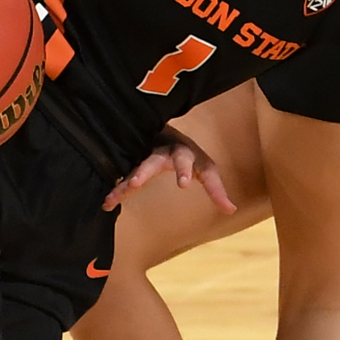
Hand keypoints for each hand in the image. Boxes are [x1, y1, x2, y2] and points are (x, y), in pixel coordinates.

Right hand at [103, 127, 236, 214]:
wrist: (162, 129)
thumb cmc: (187, 153)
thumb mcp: (204, 168)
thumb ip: (215, 189)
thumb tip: (231, 210)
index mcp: (187, 152)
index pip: (189, 160)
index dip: (186, 171)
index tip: (183, 185)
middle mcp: (167, 152)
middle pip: (157, 159)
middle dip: (148, 170)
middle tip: (140, 182)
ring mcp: (149, 156)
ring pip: (139, 167)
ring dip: (131, 179)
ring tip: (121, 192)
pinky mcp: (135, 164)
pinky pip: (126, 178)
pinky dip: (117, 191)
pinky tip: (108, 204)